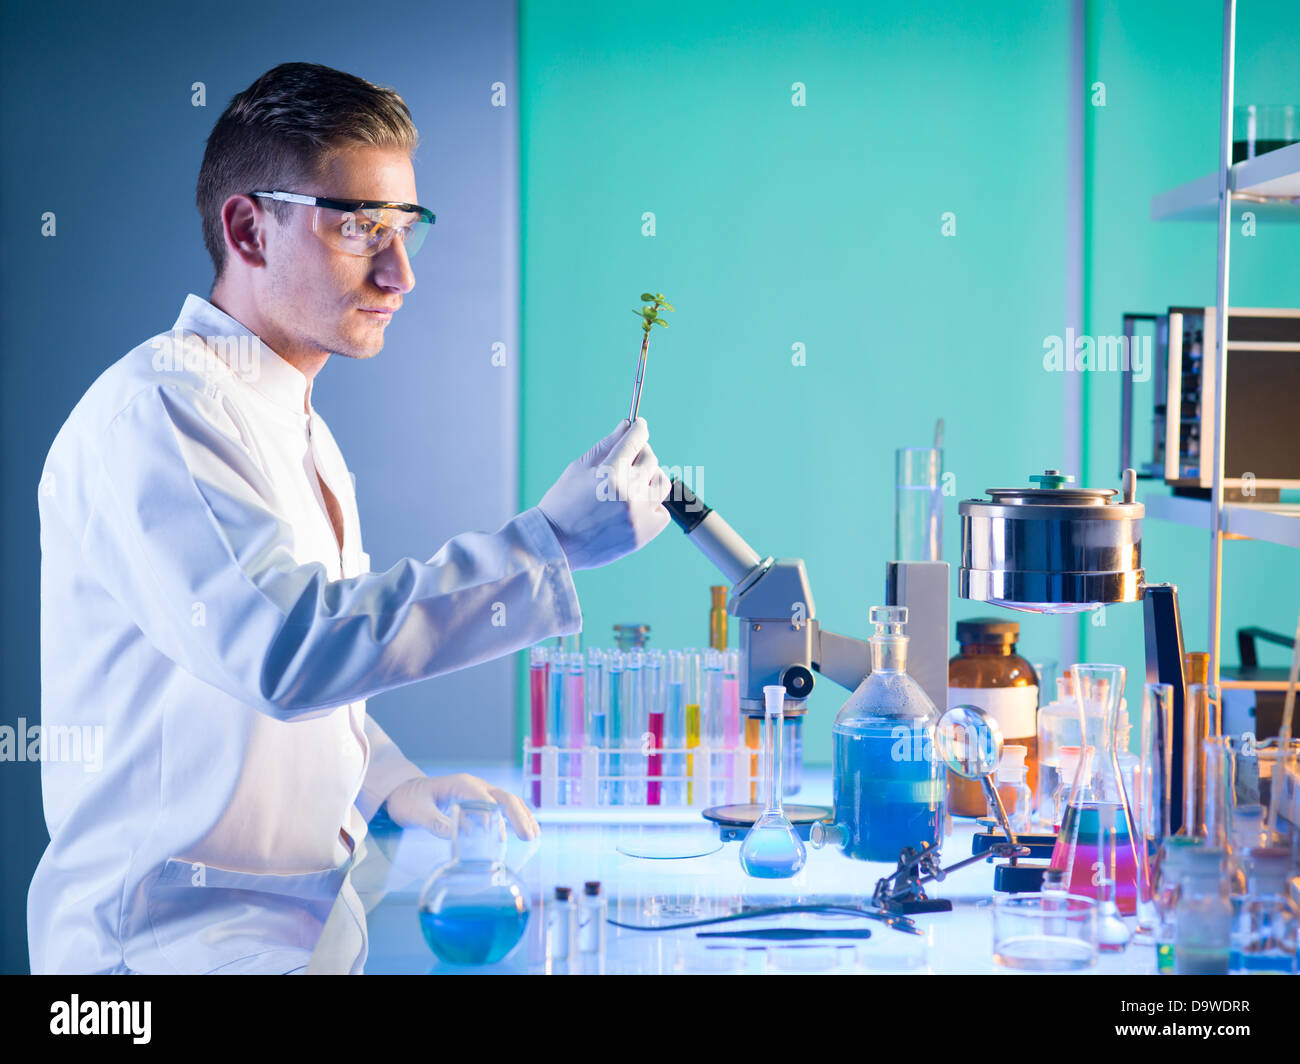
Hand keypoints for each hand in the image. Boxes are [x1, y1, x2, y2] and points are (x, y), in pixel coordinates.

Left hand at [383, 773, 539, 840]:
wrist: (404, 792)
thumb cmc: (409, 800)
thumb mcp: (417, 812)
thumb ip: (434, 822)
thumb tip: (455, 835)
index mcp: (462, 785)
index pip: (485, 798)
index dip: (494, 816)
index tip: (498, 836)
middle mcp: (474, 785)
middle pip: (504, 797)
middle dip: (518, 815)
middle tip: (529, 837)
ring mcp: (479, 792)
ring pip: (507, 801)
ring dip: (522, 816)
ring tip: (534, 835)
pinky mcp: (479, 801)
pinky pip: (501, 807)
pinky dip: (514, 818)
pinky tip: (522, 831)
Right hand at [537, 417, 671, 570]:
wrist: (556, 544)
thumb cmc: (563, 503)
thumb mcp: (578, 468)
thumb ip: (606, 446)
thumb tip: (627, 426)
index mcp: (609, 474)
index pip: (635, 441)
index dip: (639, 429)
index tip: (640, 426)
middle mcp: (628, 493)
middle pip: (651, 459)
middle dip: (641, 453)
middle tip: (630, 458)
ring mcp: (639, 515)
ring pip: (661, 483)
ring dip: (650, 478)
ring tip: (634, 484)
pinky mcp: (644, 533)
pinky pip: (662, 511)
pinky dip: (652, 505)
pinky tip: (635, 507)